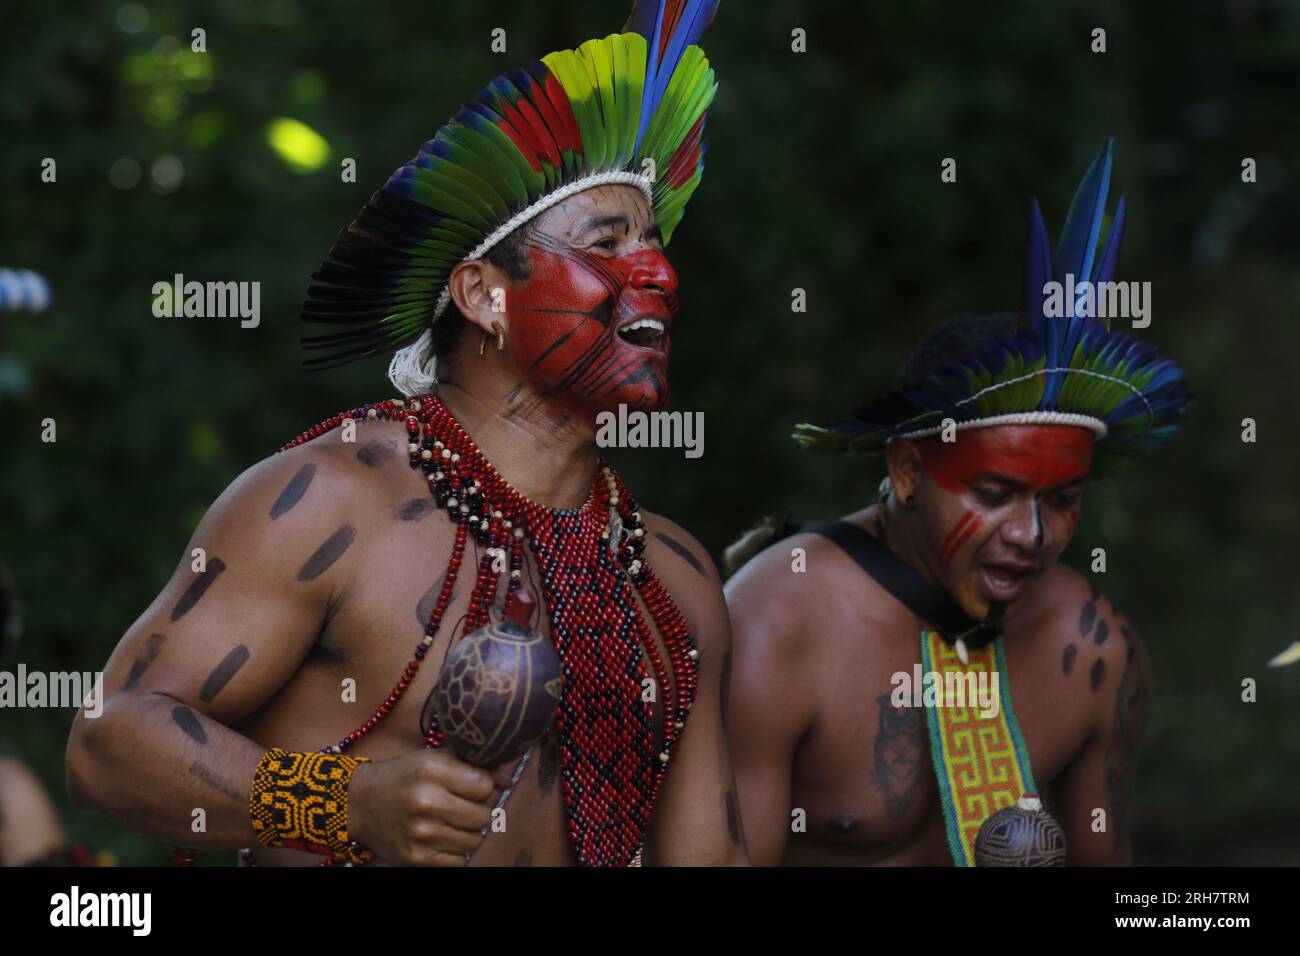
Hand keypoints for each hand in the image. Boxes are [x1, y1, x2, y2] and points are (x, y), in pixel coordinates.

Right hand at [347, 750, 510, 865]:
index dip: (483, 786)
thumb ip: (473, 765)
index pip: (485, 785)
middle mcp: (426, 802)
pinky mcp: (417, 858)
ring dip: (468, 831)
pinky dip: (455, 850)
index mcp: (432, 770)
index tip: (470, 786)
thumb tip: (507, 781)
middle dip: (478, 810)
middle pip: (483, 815)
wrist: (359, 804)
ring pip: (474, 839)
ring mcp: (422, 833)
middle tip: (462, 805)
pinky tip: (441, 836)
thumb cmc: (402, 777)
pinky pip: (459, 860)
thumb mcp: (433, 759)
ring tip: (450, 820)